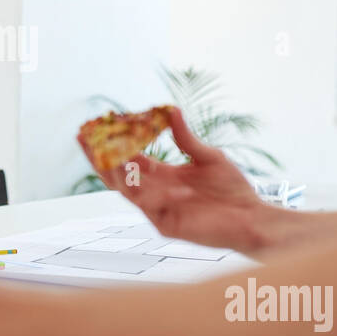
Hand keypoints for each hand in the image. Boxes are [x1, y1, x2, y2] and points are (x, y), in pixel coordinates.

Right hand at [77, 106, 285, 252]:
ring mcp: (158, 210)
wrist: (251, 218)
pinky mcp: (166, 225)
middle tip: (84, 136)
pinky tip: (139, 170)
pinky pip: (149, 205)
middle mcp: (155, 192)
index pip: (129, 158)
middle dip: (100, 156)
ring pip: (126, 190)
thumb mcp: (209, 156)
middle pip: (119, 174)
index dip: (113, 143)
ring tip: (100, 152)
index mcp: (162, 176)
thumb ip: (186, 138)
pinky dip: (145, 189)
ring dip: (112, 171)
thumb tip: (170, 110)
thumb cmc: (232, 190)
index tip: (98, 126)